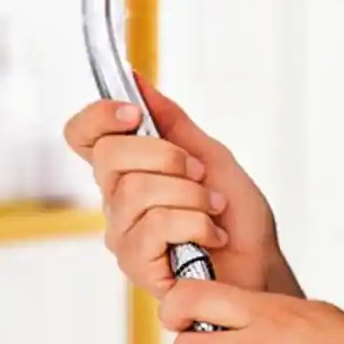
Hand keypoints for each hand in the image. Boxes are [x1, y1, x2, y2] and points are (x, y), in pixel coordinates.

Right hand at [63, 73, 300, 298]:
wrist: (260, 263)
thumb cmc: (235, 216)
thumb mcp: (210, 155)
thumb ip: (171, 121)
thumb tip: (137, 79)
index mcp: (129, 170)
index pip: (83, 135)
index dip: (98, 116)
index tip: (134, 112)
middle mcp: (116, 200)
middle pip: (110, 155)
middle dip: (168, 156)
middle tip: (199, 174)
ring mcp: (122, 234)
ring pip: (137, 191)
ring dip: (192, 195)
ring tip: (212, 209)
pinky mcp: (136, 264)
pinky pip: (156, 225)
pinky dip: (197, 225)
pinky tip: (210, 237)